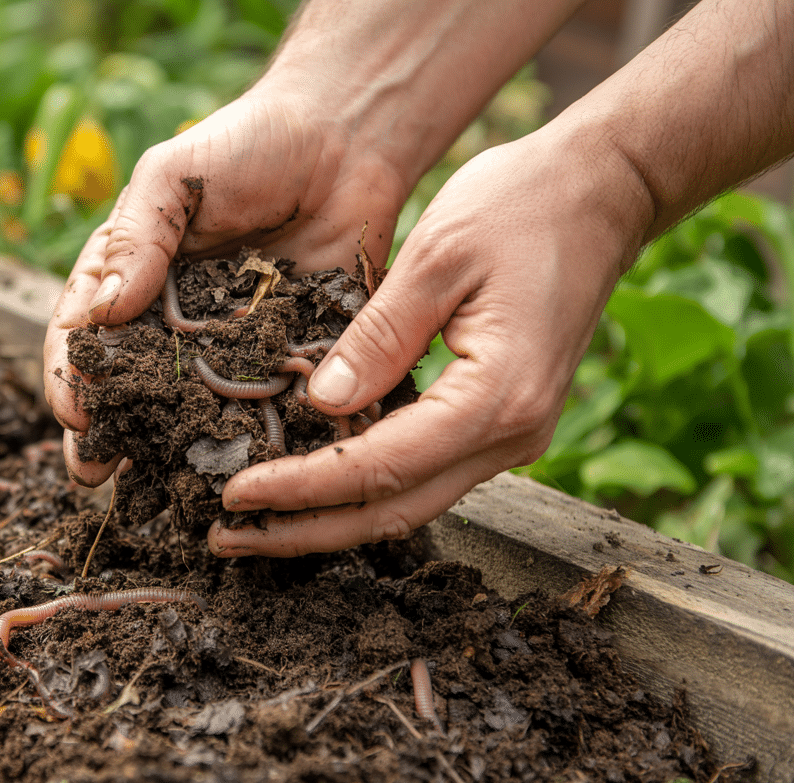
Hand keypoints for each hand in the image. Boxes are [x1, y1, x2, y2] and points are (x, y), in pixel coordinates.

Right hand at [44, 90, 407, 484]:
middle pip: (127, 391)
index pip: (82, 337)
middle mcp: (170, 324)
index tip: (74, 411)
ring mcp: (227, 349)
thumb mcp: (171, 177)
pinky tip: (241, 474)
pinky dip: (251, 444)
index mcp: (129, 279)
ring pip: (189, 415)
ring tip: (157, 492)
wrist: (343, 141)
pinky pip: (265, 410)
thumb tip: (100, 312)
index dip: (70, 376)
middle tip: (94, 474)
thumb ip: (135, 239)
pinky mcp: (286, 360)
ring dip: (170, 456)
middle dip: (107, 437)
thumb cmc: (245, 146)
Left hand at [208, 129, 650, 555]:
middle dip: (306, 531)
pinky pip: (425, 473)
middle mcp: (512, 435)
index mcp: (497, 397)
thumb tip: (319, 406)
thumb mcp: (436, 256)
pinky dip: (365, 487)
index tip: (235, 495)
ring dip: (331, 518)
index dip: (301, 488)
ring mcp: (513, 435)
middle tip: (228, 538)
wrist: (605, 192)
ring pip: (410, 504)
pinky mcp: (501, 421)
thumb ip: (378, 337)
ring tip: (256, 523)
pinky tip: (312, 483)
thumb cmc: (522, 205)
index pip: (379, 468)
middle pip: (394, 511)